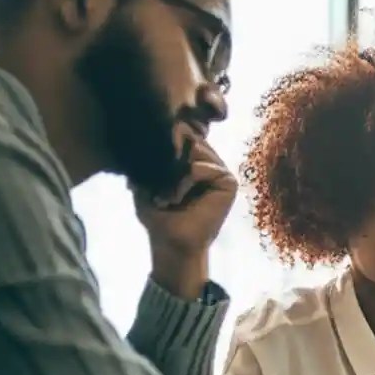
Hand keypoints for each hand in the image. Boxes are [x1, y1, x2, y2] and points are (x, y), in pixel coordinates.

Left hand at [136, 139, 237, 297]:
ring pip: (193, 149)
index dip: (164, 140)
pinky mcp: (228, 182)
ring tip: (165, 195)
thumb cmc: (158, 215)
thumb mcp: (146, 180)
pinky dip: (183, 182)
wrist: (171, 243)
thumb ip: (150, 156)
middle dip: (167, 157)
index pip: (180, 132)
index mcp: (192, 158)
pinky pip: (200, 167)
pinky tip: (175, 199)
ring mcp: (220, 170)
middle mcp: (209, 161)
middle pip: (187, 136)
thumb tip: (154, 131)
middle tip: (157, 182)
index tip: (148, 163)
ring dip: (173, 172)